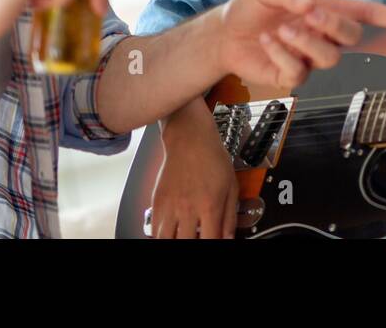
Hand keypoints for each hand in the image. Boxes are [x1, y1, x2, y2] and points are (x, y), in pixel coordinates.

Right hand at [151, 102, 237, 238]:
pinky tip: (171, 234)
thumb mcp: (232, 186)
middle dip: (193, 244)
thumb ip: (231, 216)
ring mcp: (170, 206)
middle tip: (199, 238)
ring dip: (176, 242)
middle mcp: (188, 209)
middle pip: (186, 244)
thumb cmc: (212, 158)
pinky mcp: (157, 202)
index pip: (210, 241)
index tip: (214, 241)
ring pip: (166, 240)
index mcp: (210, 206)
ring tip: (184, 236)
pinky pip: (154, 230)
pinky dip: (161, 236)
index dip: (213, 246)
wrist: (189, 138)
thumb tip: (229, 237)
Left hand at [210, 0, 385, 89]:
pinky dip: (282, 54)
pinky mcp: (293, 75)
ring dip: (306, 41)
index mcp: (327, 9)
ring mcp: (310, 57)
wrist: (224, 35)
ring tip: (281, 29)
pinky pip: (299, 72)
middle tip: (309, 14)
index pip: (368, 14)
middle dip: (334, 24)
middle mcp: (324, 35)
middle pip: (351, 36)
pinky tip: (267, 41)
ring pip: (329, 57)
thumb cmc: (251, 8)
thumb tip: (308, 5)